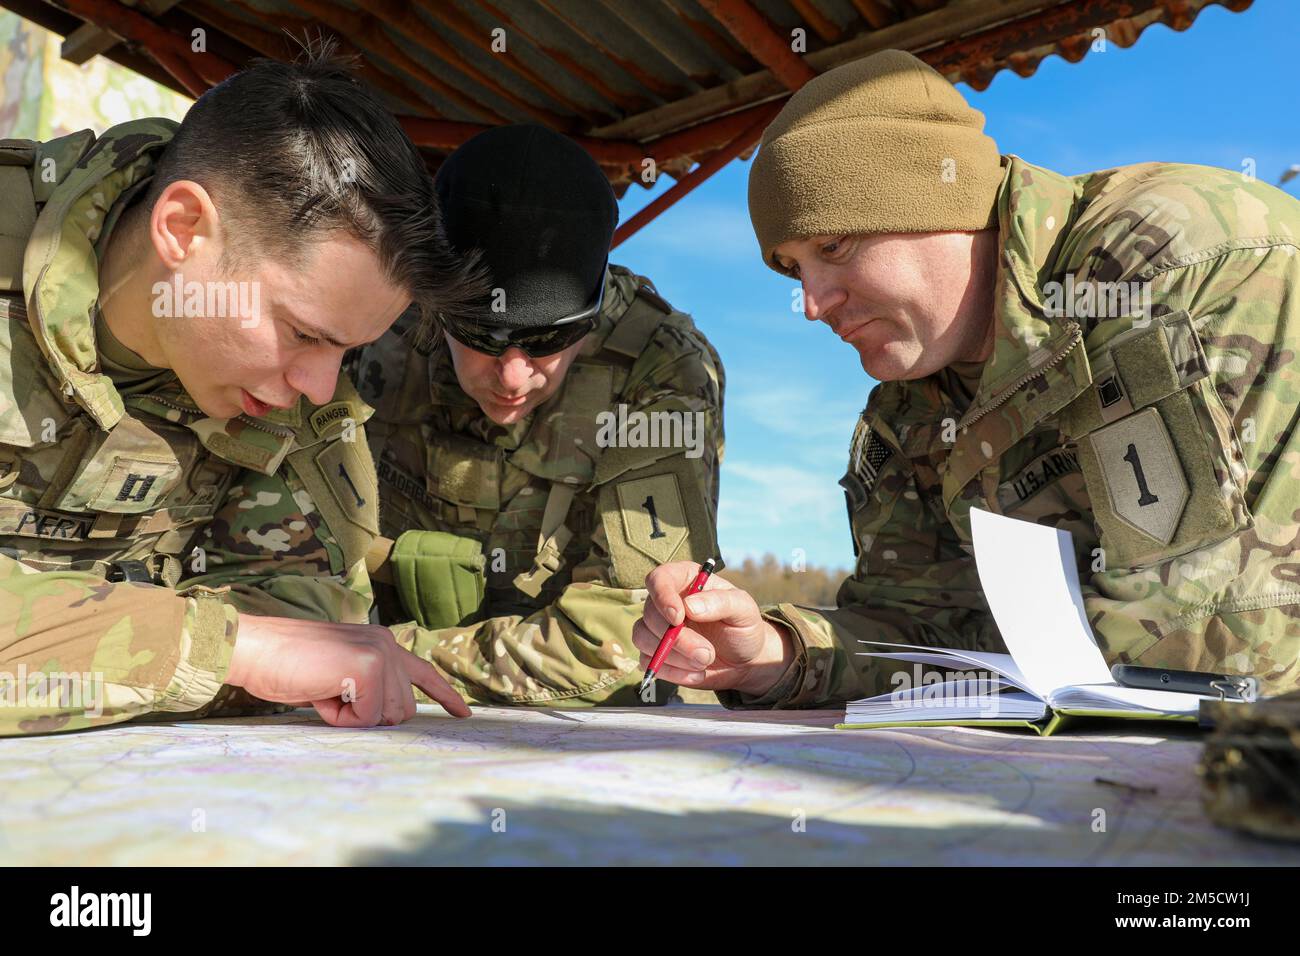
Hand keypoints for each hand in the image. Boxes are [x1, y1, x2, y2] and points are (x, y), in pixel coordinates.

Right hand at [226, 614, 470, 726]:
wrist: (256, 649)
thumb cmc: (287, 665)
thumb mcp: (337, 674)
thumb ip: (368, 687)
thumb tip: (390, 717)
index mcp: (382, 643)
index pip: (423, 673)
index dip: (445, 696)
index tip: (463, 715)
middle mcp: (388, 644)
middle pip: (402, 710)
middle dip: (366, 717)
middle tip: (329, 693)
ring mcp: (380, 654)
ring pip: (386, 717)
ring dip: (351, 717)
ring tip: (323, 689)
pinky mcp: (368, 668)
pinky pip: (366, 719)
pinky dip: (340, 718)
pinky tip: (321, 692)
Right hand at [632, 562, 793, 696]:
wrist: (744, 660)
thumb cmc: (744, 627)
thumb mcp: (744, 609)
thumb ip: (720, 602)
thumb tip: (689, 605)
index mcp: (685, 580)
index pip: (658, 579)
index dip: (662, 597)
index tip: (678, 618)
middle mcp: (666, 601)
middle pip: (650, 614)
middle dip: (677, 639)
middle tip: (707, 653)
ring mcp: (657, 628)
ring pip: (642, 638)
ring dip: (673, 656)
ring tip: (705, 662)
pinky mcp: (655, 654)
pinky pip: (648, 662)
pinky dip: (673, 672)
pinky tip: (698, 674)